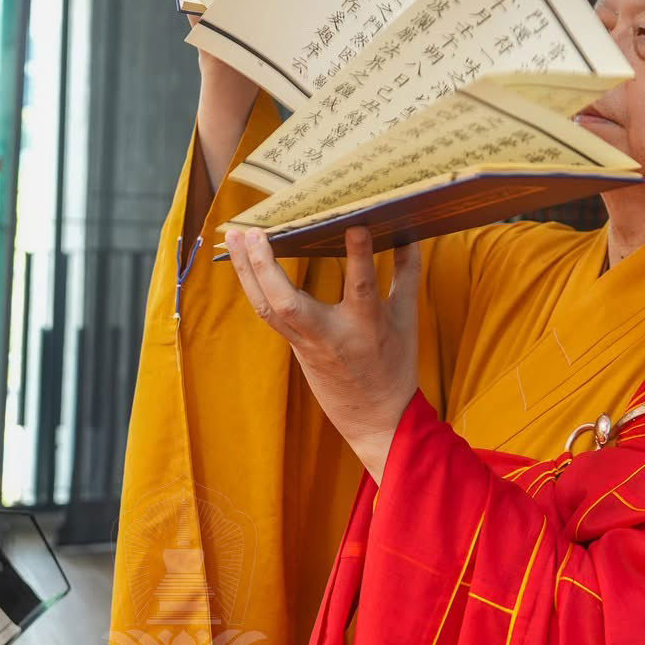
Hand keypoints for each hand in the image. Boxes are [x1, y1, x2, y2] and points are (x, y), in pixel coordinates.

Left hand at [226, 227, 419, 478]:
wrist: (376, 419)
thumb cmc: (395, 366)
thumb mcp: (408, 320)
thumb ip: (405, 275)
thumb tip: (409, 234)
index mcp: (367, 326)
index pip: (362, 287)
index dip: (359, 256)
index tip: (355, 225)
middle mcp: (330, 335)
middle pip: (286, 303)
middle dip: (265, 267)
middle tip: (254, 231)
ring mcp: (306, 343)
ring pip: (267, 308)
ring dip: (247, 272)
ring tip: (235, 237)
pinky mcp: (295, 347)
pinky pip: (268, 313)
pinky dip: (254, 285)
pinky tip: (243, 261)